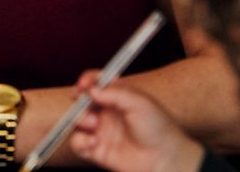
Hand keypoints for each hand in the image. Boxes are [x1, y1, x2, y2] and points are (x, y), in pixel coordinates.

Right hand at [69, 71, 204, 171]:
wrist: (164, 158)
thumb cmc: (158, 127)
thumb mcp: (140, 102)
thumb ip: (115, 93)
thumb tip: (92, 90)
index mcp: (115, 97)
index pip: (94, 83)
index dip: (86, 81)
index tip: (85, 83)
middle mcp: (105, 112)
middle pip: (80, 100)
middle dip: (79, 100)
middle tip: (85, 103)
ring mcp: (99, 130)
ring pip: (75, 120)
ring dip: (80, 119)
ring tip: (94, 124)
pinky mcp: (95, 149)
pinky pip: (76, 143)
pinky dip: (79, 141)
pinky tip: (93, 142)